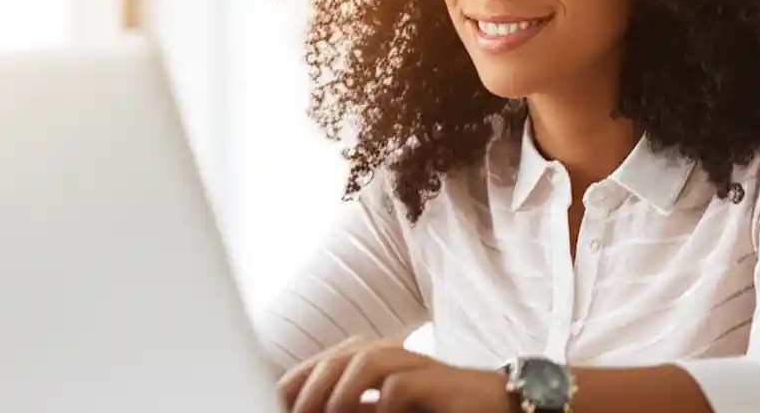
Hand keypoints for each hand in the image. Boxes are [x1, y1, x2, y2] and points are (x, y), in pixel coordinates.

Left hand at [277, 335, 510, 412]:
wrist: (490, 404)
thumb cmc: (429, 409)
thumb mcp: (379, 411)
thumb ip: (346, 409)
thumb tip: (301, 411)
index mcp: (362, 358)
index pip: (314, 367)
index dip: (290, 388)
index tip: (270, 405)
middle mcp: (382, 353)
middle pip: (332, 361)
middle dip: (307, 392)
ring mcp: (408, 362)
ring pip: (361, 364)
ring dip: (338, 395)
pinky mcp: (433, 379)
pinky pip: (398, 388)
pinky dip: (381, 406)